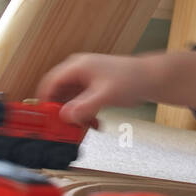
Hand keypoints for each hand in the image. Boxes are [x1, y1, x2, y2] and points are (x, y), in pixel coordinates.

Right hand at [36, 53, 152, 129]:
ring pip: (70, 99)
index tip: (45, 118)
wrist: (150, 77)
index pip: (50, 83)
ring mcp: (85, 78)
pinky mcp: (93, 86)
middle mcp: (78, 70)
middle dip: (61, 111)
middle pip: (58, 92)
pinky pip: (81, 101)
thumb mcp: (105, 96)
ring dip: (75, 115)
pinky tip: (94, 123)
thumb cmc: (131, 79)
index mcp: (77, 67)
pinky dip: (85, 113)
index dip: (45, 101)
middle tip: (65, 128)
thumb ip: (84, 107)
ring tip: (84, 128)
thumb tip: (65, 116)